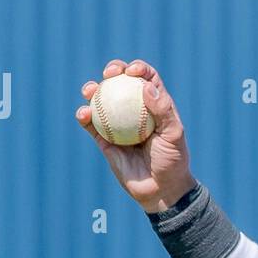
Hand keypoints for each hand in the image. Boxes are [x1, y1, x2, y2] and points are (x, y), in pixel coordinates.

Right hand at [75, 59, 196, 212]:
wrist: (160, 189)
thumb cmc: (172, 161)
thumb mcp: (174, 135)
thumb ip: (163, 110)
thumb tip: (146, 86)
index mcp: (155, 105)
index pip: (146, 79)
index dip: (139, 68)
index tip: (132, 70)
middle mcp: (135, 111)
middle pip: (121, 84)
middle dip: (114, 71)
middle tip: (110, 73)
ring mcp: (118, 124)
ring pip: (102, 100)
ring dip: (92, 89)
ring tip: (89, 89)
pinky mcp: (104, 140)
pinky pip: (91, 124)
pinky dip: (84, 116)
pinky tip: (83, 113)